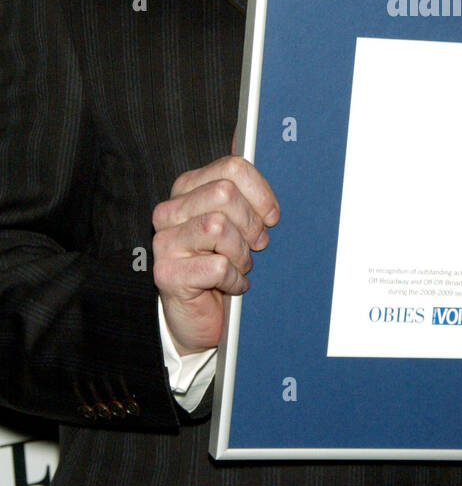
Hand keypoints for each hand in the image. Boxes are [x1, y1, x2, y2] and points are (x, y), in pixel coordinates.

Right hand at [153, 153, 279, 355]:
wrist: (201, 318)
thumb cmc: (223, 266)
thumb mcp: (237, 225)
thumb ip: (247, 197)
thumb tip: (272, 167)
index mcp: (188, 189)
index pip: (231, 167)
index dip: (260, 192)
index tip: (271, 216)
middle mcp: (170, 211)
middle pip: (225, 193)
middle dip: (251, 223)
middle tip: (257, 245)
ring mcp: (165, 242)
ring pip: (218, 226)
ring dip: (241, 253)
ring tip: (241, 266)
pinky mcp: (167, 273)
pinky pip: (218, 266)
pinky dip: (235, 279)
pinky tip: (232, 285)